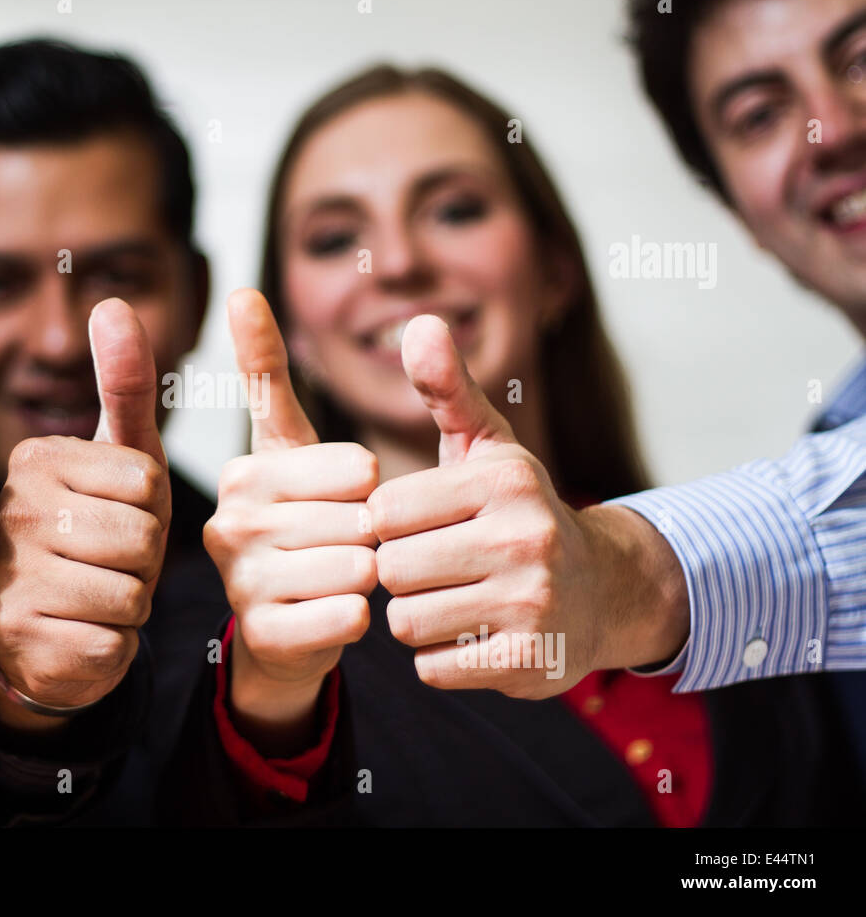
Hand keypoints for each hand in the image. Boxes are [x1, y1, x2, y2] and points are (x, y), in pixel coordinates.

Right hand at [0, 298, 169, 726]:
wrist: (43, 632)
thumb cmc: (91, 535)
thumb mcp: (118, 459)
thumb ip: (121, 385)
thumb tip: (114, 303)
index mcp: (32, 462)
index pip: (146, 482)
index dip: (151, 510)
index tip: (113, 517)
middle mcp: (7, 514)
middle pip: (143, 537)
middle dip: (145, 559)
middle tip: (106, 564)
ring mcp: (7, 579)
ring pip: (133, 589)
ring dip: (131, 602)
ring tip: (95, 596)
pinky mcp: (21, 640)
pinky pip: (115, 639)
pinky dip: (114, 644)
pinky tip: (80, 635)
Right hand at [203, 289, 375, 749]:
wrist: (283, 627)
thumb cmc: (297, 522)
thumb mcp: (282, 444)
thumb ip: (264, 372)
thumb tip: (240, 290)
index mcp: (243, 471)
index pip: (358, 469)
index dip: (372, 487)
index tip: (347, 497)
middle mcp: (230, 522)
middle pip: (360, 519)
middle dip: (370, 534)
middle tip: (341, 546)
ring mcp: (241, 582)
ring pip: (358, 567)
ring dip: (368, 576)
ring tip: (337, 579)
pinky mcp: (263, 634)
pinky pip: (349, 616)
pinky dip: (360, 616)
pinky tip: (336, 614)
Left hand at [368, 315, 684, 697]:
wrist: (604, 590)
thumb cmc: (518, 511)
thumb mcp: (489, 446)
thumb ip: (447, 389)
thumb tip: (419, 322)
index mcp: (502, 480)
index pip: (384, 512)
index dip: (388, 526)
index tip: (415, 527)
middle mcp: (523, 537)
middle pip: (392, 569)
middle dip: (400, 575)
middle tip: (432, 570)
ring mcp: (531, 602)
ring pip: (406, 621)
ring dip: (416, 618)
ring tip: (450, 600)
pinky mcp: (531, 661)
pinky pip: (434, 667)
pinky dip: (439, 658)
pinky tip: (469, 635)